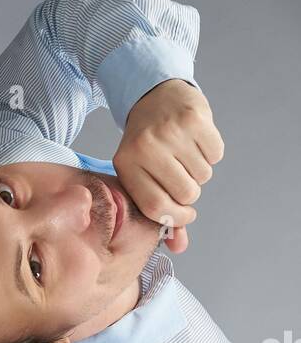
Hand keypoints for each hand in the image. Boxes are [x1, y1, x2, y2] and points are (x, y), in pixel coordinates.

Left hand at [114, 80, 223, 254]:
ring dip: (199, 172)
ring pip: (203, 176)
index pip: (156, 208)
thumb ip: (161, 213)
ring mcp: (171, 130)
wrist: (153, 95)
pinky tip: (195, 142)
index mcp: (126, 164)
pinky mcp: (194, 117)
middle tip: (181, 177)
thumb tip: (180, 247)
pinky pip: (216, 154)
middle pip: (185, 194)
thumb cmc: (147, 145)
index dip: (175, 218)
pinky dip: (211, 153)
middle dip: (189, 193)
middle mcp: (146, 147)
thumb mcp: (142, 176)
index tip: (184, 215)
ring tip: (185, 155)